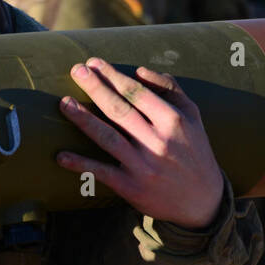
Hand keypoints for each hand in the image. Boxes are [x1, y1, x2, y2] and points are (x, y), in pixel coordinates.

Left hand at [56, 58, 222, 228]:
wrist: (203, 202)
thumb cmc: (194, 151)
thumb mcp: (192, 117)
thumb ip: (170, 89)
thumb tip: (139, 71)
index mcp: (173, 121)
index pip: (137, 93)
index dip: (113, 76)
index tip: (94, 63)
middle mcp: (158, 142)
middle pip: (120, 110)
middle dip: (96, 88)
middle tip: (75, 70)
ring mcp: (143, 166)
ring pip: (108, 137)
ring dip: (83, 120)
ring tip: (64, 103)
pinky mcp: (131, 188)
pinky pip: (102, 173)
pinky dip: (81, 165)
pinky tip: (61, 156)